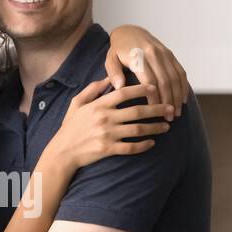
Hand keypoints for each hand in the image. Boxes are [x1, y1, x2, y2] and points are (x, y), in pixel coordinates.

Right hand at [45, 79, 170, 172]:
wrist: (62, 152)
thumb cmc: (70, 127)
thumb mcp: (76, 103)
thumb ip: (91, 89)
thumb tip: (107, 78)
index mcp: (98, 105)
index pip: (124, 93)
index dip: (141, 89)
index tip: (154, 88)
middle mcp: (105, 119)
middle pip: (137, 111)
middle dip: (156, 109)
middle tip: (169, 109)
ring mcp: (107, 135)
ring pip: (138, 130)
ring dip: (155, 128)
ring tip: (166, 126)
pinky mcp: (108, 150)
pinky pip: (131, 147)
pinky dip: (143, 145)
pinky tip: (152, 143)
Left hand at [105, 26, 189, 118]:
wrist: (130, 31)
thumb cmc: (118, 50)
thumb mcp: (110, 59)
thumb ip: (113, 73)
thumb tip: (120, 87)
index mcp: (138, 56)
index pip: (149, 81)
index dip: (154, 97)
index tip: (154, 112)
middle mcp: (154, 54)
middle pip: (165, 81)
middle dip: (168, 101)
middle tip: (169, 118)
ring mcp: (164, 53)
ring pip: (175, 77)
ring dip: (177, 96)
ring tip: (176, 113)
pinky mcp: (170, 54)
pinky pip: (180, 71)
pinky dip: (183, 86)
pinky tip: (182, 99)